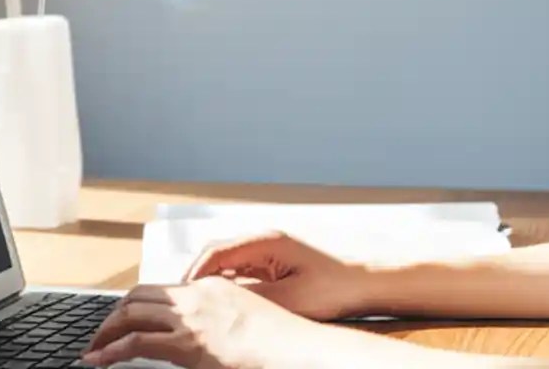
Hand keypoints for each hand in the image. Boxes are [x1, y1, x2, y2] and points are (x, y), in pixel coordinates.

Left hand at [83, 277, 323, 367]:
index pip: (162, 288)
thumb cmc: (280, 341)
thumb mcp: (246, 320)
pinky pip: (136, 343)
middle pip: (139, 295)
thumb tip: (207, 338)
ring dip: (106, 331)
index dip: (136, 304)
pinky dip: (111, 351)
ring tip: (93, 349)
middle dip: (114, 314)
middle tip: (100, 334)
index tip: (124, 319)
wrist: (296, 348)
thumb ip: (220, 322)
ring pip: (131, 314)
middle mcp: (197, 295)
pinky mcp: (187, 343)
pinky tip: (99, 361)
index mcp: (212, 286)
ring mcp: (191, 317)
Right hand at [183, 231, 372, 320]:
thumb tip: (219, 304)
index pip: (216, 252)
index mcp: (266, 243)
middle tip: (184, 302)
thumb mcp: (290, 299)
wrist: (366, 280)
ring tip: (200, 306)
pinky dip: (230, 285)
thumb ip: (252, 300)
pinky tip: (226, 305)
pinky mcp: (276, 264)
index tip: (181, 294)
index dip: (194, 273)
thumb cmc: (335, 286)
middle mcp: (264, 242)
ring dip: (213, 282)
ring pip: (229, 264)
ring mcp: (270, 252)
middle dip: (198, 278)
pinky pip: (243, 272)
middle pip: (217, 255)